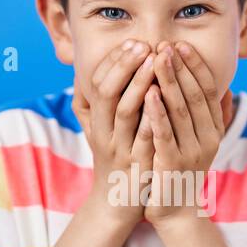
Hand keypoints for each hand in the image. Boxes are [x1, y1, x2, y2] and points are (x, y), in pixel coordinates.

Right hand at [72, 39, 157, 224]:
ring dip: (138, 84)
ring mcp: (119, 150)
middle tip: (143, 45)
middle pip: (107, 93)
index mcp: (96, 122)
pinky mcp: (137, 166)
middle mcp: (103, 133)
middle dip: (124, 66)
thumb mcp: (99, 130)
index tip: (131, 42)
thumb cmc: (114, 160)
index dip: (112, 62)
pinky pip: (144, 138)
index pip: (97, 84)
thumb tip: (83, 72)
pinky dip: (153, 117)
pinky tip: (163, 100)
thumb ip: (93, 104)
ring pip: (125, 112)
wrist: (116, 205)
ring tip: (154, 62)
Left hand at [143, 40, 225, 224]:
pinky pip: (165, 134)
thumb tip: (224, 87)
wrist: (175, 212)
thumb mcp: (198, 140)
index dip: (196, 66)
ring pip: (181, 111)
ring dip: (169, 82)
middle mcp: (208, 139)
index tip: (181, 45)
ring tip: (157, 59)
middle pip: (194, 96)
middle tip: (166, 44)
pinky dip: (157, 113)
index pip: (208, 90)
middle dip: (180, 68)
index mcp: (214, 129)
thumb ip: (208, 115)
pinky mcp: (173, 166)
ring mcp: (192, 153)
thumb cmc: (180, 169)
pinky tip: (148, 93)